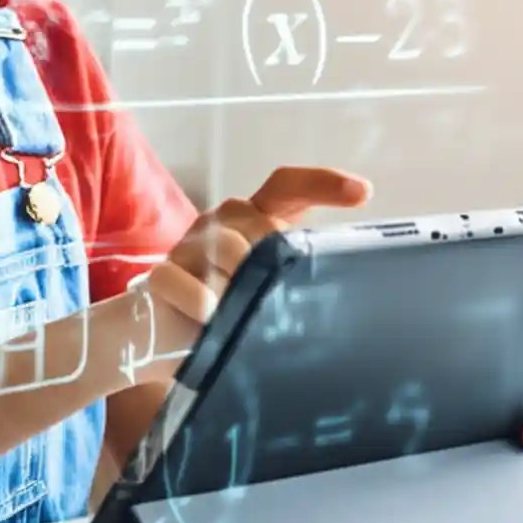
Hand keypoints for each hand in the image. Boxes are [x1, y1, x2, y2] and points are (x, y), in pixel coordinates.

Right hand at [123, 167, 372, 385]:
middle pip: (263, 225)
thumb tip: (332, 301)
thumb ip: (292, 283)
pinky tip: (206, 319)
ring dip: (237, 290)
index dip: (324, 183)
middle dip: (272, 266)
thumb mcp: (267, 296)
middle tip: (268, 301)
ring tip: (235, 315)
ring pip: (227, 249)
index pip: (288, 186)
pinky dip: (199, 304)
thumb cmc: (226, 315)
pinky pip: (185, 281)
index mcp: (255, 219)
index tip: (362, 192)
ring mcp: (190, 242)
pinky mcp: (162, 269)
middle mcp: (224, 221)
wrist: (160, 339)